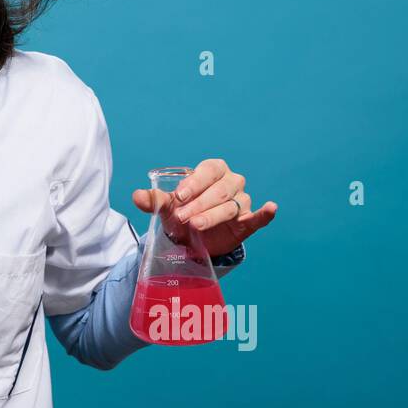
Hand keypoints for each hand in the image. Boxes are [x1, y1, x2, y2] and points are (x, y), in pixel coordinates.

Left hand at [131, 159, 276, 259]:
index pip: (207, 171)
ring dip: (213, 216)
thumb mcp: (166, 206)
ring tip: (196, 225)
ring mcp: (242, 201)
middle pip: (219, 191)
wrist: (193, 237)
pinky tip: (271, 208)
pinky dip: (265, 213)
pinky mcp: (248, 221)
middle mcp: (231, 182)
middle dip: (199, 204)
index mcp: (212, 170)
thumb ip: (153, 200)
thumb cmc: (182, 211)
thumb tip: (136, 196)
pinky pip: (259, 217)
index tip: (178, 197)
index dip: (194, 183)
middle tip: (182, 218)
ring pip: (231, 207)